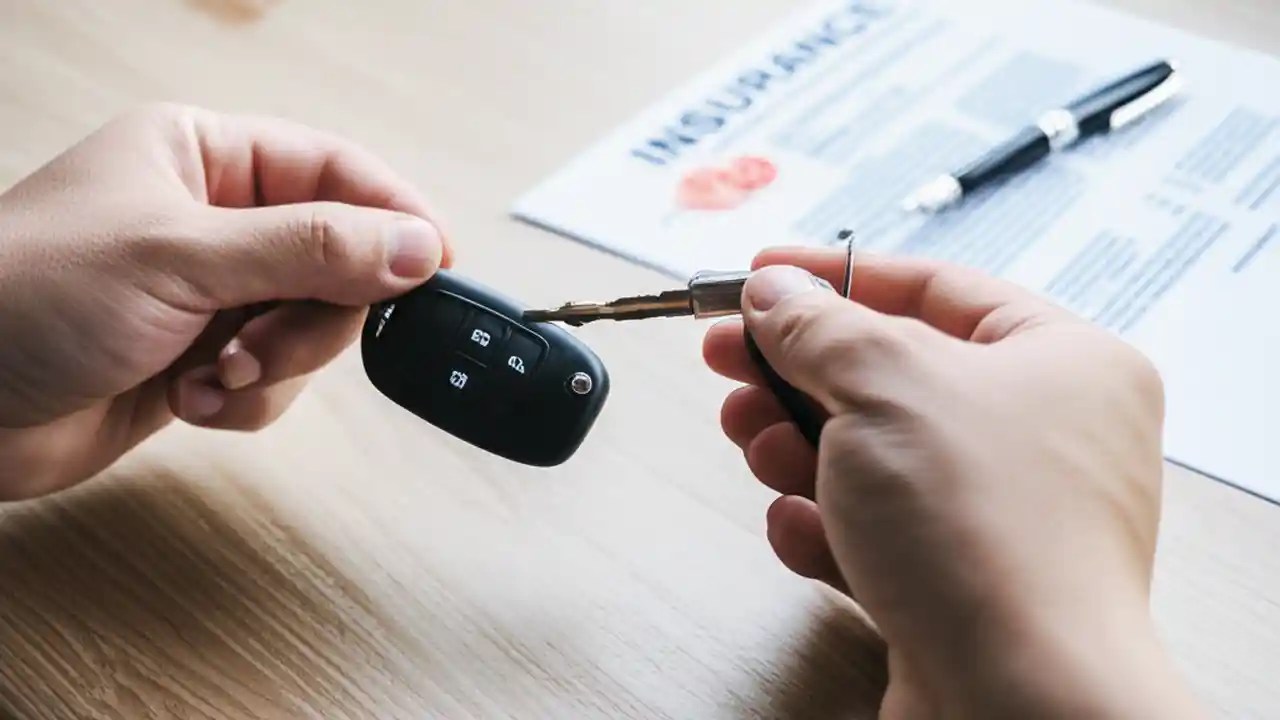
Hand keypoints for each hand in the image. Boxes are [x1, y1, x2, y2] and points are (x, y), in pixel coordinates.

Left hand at [0, 103, 451, 499]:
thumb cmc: (21, 298)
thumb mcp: (180, 257)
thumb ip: (310, 248)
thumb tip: (416, 245)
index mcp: (205, 156)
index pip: (337, 171)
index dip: (394, 216)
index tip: (435, 265)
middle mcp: (215, 220)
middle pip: (337, 259)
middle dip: (313, 316)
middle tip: (269, 341)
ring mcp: (211, 292)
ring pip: (311, 327)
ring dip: (275, 365)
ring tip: (214, 375)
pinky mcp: (202, 357)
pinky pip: (275, 378)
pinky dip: (246, 399)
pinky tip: (191, 398)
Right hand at [704, 248, 1206, 717]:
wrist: (1014, 701)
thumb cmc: (990, 537)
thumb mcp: (885, 385)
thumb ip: (818, 325)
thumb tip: (775, 291)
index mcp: (1064, 362)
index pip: (933, 286)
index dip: (836, 275)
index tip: (763, 275)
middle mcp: (1042, 436)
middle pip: (890, 376)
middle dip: (796, 374)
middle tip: (730, 361)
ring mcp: (1001, 516)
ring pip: (872, 459)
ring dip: (798, 451)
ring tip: (758, 447)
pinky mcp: (961, 583)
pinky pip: (876, 532)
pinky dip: (826, 526)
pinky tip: (803, 528)